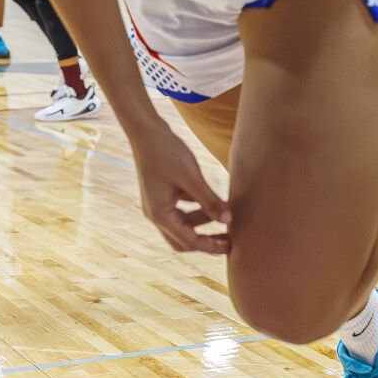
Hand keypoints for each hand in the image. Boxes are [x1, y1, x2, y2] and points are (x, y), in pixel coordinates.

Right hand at [129, 122, 230, 254]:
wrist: (145, 130)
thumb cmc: (166, 152)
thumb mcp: (191, 178)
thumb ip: (210, 201)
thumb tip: (228, 221)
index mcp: (160, 214)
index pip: (188, 241)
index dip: (210, 246)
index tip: (232, 247)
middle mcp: (156, 214)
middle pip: (182, 240)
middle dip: (205, 242)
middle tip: (229, 241)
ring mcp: (157, 204)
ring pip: (182, 226)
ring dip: (202, 225)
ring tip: (225, 218)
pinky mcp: (162, 195)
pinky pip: (181, 212)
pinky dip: (197, 212)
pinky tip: (212, 203)